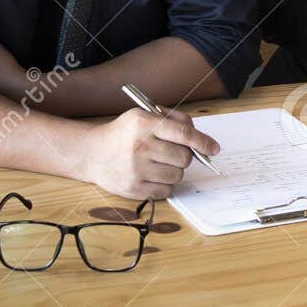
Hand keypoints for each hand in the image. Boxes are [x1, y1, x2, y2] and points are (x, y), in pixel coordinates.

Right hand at [77, 107, 220, 200]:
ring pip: (177, 175)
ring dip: (174, 170)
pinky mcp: (134, 189)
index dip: (203, 142)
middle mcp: (140, 147)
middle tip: (173, 152)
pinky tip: (152, 175)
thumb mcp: (143, 115)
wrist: (92, 153)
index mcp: (144, 124)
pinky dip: (165, 185)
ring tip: (158, 163)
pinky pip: (166, 191)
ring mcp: (136, 170)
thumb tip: (197, 133)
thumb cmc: (124, 133)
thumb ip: (172, 118)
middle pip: (184, 158)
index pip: (183, 134)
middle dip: (185, 156)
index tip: (214, 148)